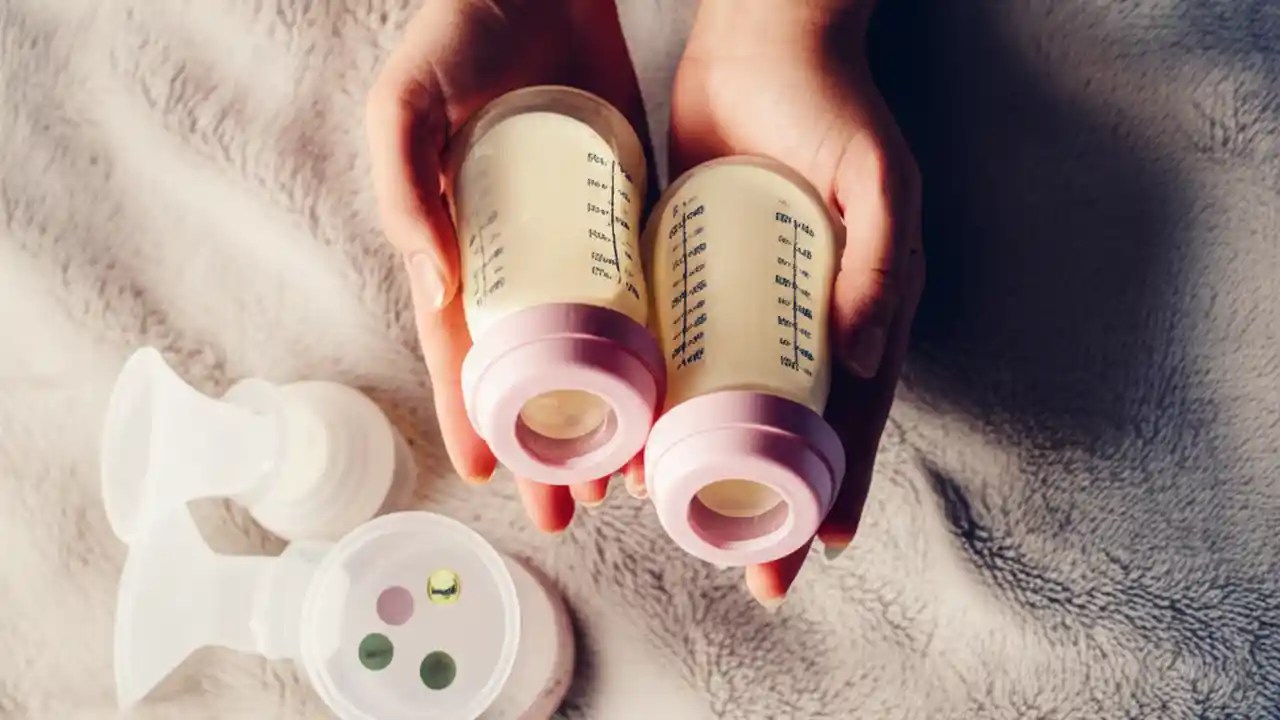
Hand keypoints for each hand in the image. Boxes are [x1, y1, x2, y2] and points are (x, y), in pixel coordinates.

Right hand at [366, 0, 651, 529]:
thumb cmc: (460, 27)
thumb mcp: (407, 101)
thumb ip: (406, 186)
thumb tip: (437, 292)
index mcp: (454, 241)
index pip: (458, 349)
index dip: (470, 414)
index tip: (489, 478)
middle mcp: (517, 256)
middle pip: (529, 370)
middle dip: (544, 443)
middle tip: (571, 511)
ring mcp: (576, 240)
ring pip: (589, 350)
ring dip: (603, 416)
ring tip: (625, 479)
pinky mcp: (628, 214)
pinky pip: (640, 294)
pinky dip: (650, 353)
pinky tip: (669, 400)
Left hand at [667, 0, 923, 606]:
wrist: (759, 37)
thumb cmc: (832, 103)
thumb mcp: (877, 178)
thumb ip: (882, 259)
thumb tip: (868, 357)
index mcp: (859, 309)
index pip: (855, 418)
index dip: (839, 486)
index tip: (811, 550)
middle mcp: (803, 317)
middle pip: (787, 430)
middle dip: (767, 501)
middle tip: (741, 565)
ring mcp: (743, 299)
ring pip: (722, 402)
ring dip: (697, 459)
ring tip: (659, 508)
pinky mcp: (690, 270)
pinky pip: (675, 347)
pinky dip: (655, 396)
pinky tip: (626, 431)